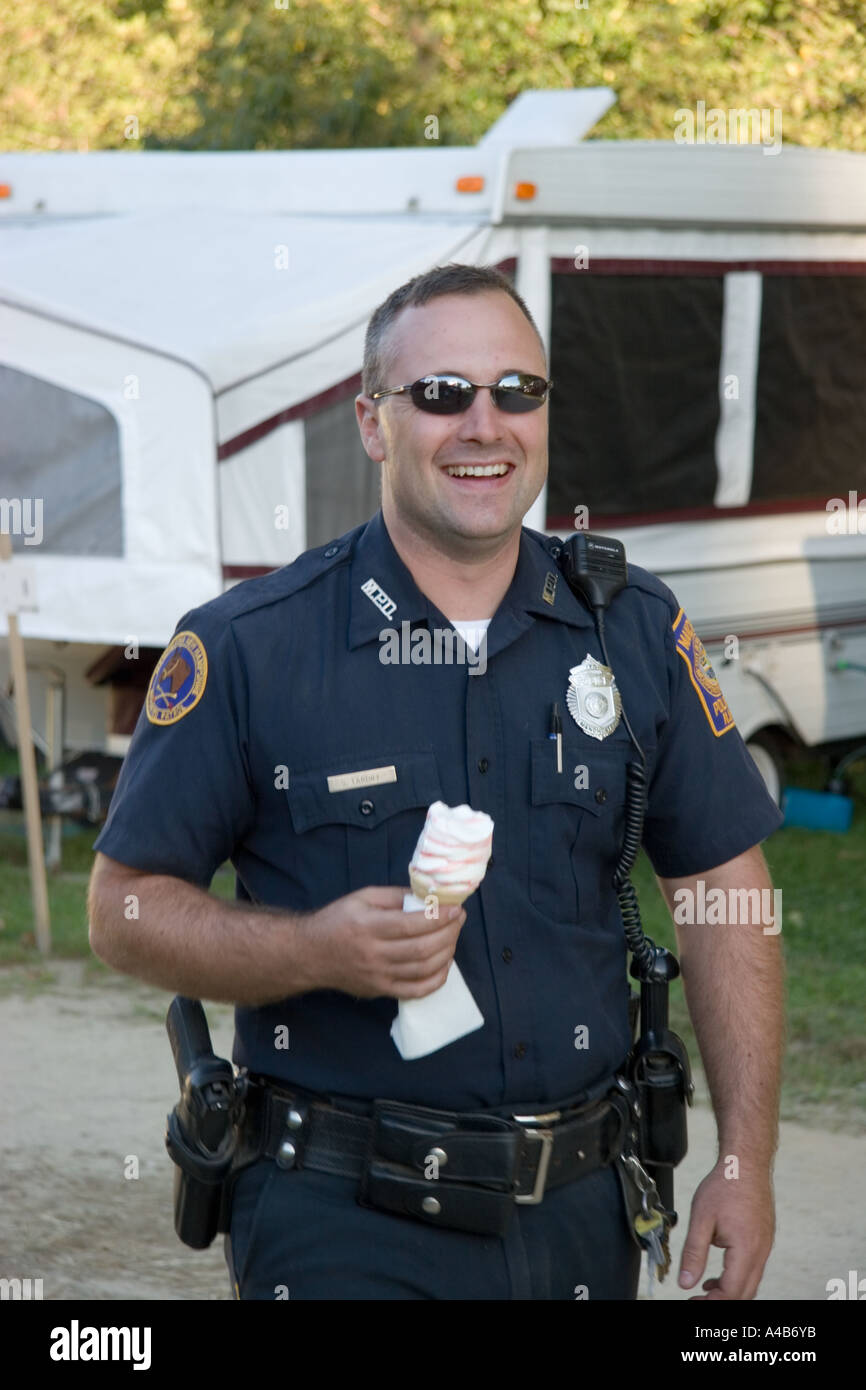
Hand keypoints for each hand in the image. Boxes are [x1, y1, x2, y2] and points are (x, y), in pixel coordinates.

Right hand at [298, 886, 466, 1000]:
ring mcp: (378, 976)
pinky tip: (445, 964)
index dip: (439, 917)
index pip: (411, 924)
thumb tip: (426, 897)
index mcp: (368, 926)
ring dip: (447, 952)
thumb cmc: (336, 921)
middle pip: (422, 948)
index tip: (456, 908)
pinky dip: (436, 979)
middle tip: (459, 919)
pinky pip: (416, 990)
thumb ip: (394, 896)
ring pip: (423, 969)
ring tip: (453, 936)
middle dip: (448, 933)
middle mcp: (373, 954)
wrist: (309, 955)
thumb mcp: (361, 898)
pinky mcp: (380, 990)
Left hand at [678, 1162, 774, 1299]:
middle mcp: (760, 1252)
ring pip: (751, 1282)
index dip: (712, 1302)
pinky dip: (737, 1277)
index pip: (731, 1292)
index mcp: (746, 1249)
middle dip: (721, 1301)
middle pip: (745, 1293)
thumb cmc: (725, 1185)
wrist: (746, 1163)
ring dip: (730, 1290)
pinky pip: (753, 1268)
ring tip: (706, 1289)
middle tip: (698, 1300)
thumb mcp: (701, 1219)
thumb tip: (686, 1282)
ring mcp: (765, 1246)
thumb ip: (693, 1253)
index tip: (693, 1301)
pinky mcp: (764, 1239)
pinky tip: (719, 1272)